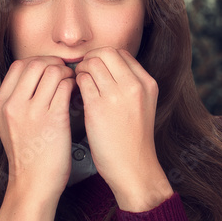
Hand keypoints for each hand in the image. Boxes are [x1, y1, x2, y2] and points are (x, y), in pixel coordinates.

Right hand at [0, 55, 74, 201]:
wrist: (33, 185)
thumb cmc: (28, 157)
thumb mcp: (9, 126)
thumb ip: (18, 102)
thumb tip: (38, 78)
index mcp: (0, 104)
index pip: (19, 65)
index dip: (39, 62)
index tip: (51, 70)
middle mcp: (13, 105)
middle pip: (36, 63)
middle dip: (55, 64)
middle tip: (66, 74)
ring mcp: (32, 112)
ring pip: (53, 72)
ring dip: (68, 74)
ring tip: (73, 84)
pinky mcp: (53, 119)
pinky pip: (66, 88)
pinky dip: (75, 85)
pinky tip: (77, 94)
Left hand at [74, 47, 171, 208]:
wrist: (134, 168)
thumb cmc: (133, 141)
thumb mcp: (142, 106)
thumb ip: (129, 86)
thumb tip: (105, 68)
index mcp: (147, 83)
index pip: (121, 53)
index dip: (104, 59)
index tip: (97, 71)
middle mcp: (134, 85)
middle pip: (105, 52)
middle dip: (90, 60)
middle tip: (84, 75)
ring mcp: (117, 95)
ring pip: (91, 63)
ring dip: (80, 71)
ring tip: (79, 86)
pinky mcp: (99, 107)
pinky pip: (80, 81)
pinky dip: (74, 84)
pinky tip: (75, 97)